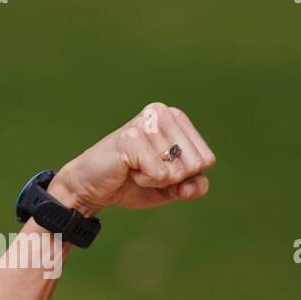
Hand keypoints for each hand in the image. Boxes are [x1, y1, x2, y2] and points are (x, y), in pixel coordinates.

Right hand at [48, 102, 216, 215]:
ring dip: (156, 178)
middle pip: (196, 164)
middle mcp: (163, 112)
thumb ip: (196, 185)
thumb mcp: (174, 186)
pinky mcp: (132, 137)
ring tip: (135, 167)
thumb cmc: (135, 182)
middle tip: (147, 168)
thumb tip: (188, 184)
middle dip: (173, 177)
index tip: (162, 169)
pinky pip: (161, 173)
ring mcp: (147, 122)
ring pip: (177, 170)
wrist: (93, 187)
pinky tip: (128, 168)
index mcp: (176, 117)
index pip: (207, 160)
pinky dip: (146, 180)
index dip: (187, 176)